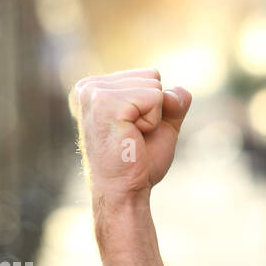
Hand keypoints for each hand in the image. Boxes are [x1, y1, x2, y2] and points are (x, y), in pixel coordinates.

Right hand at [69, 68, 191, 203]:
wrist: (125, 190)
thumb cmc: (139, 159)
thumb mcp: (162, 122)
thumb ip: (174, 100)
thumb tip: (176, 93)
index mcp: (94, 86)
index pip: (148, 75)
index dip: (153, 105)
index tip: (133, 129)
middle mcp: (89, 86)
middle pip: (153, 77)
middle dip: (154, 109)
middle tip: (133, 134)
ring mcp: (94, 93)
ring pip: (155, 87)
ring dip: (153, 116)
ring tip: (131, 135)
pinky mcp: (106, 103)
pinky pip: (155, 98)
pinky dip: (153, 121)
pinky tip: (132, 136)